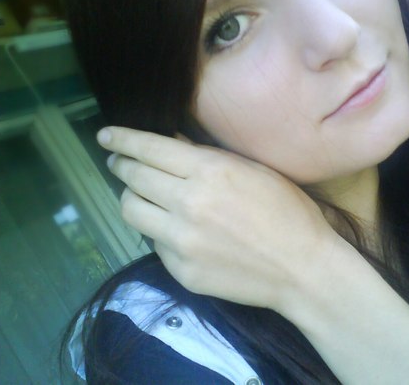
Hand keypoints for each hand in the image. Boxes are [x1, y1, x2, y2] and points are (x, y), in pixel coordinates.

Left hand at [97, 127, 337, 310]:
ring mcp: (180, 242)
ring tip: (143, 195)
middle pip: (133, 178)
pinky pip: (154, 243)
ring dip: (132, 197)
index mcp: (210, 172)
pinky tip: (177, 230)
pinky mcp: (180, 271)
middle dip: (121, 165)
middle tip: (120, 163)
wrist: (302, 269)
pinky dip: (159, 230)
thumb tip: (172, 145)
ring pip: (131, 210)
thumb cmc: (288, 212)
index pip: (149, 149)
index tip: (106, 136)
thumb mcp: (255, 171)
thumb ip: (209, 157)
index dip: (122, 139)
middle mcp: (188, 204)